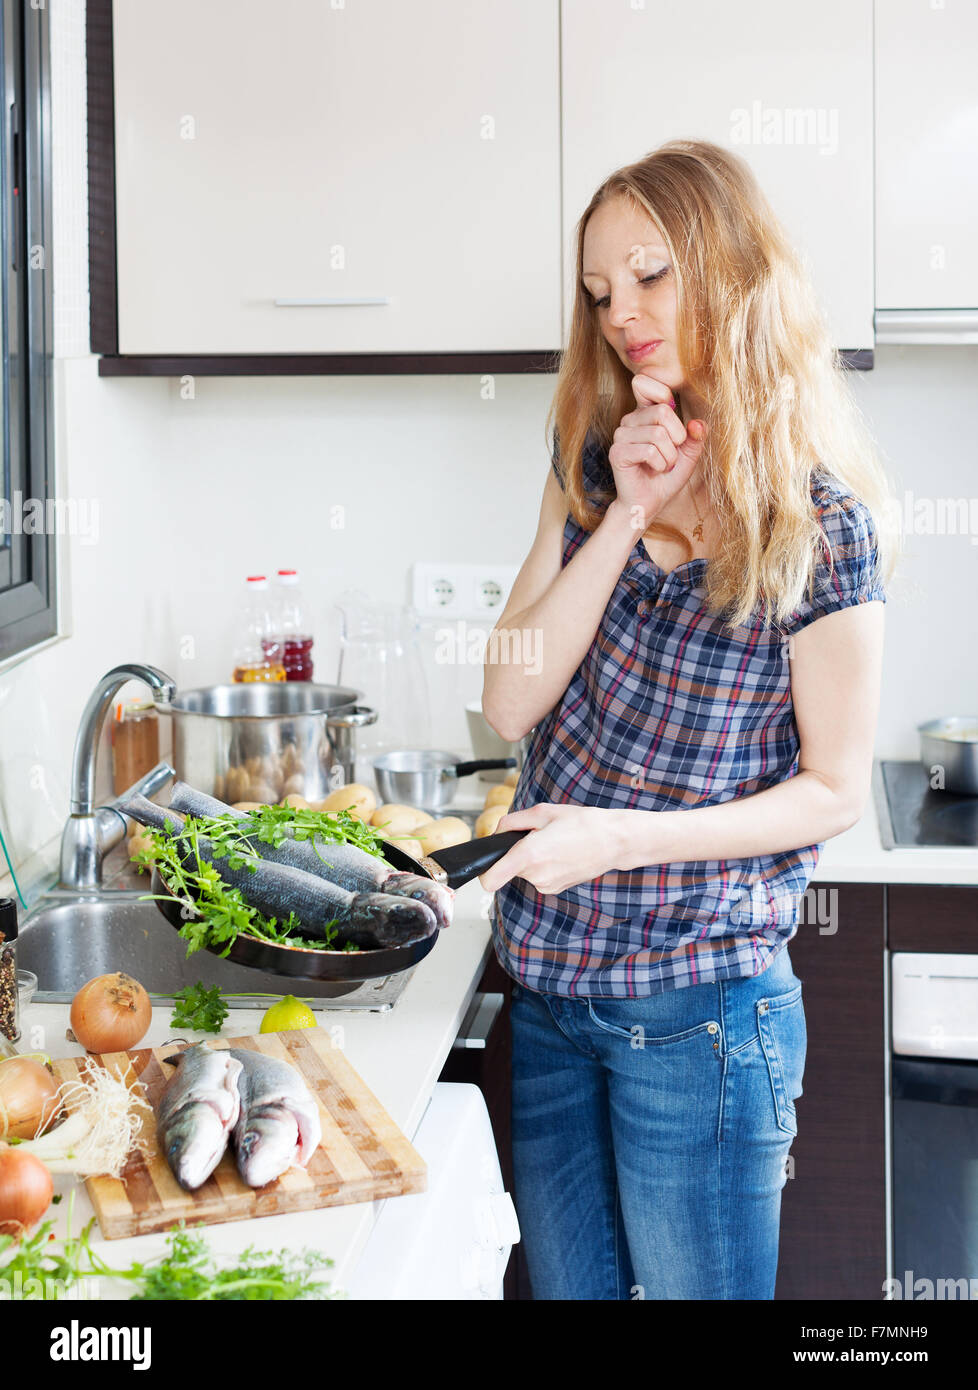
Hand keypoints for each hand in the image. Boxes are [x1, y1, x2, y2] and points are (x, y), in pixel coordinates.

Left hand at [477, 802, 630, 894]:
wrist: (614, 841)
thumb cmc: (583, 824)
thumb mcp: (542, 812)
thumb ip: (512, 821)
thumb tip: (497, 832)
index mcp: (529, 855)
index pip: (490, 879)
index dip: (484, 871)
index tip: (488, 861)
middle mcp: (536, 875)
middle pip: (509, 868)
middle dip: (516, 853)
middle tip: (537, 837)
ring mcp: (547, 885)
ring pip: (525, 872)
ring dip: (532, 859)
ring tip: (554, 843)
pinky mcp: (556, 888)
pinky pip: (539, 876)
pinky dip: (544, 865)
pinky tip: (561, 853)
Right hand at [608, 373, 708, 529]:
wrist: (649, 503)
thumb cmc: (666, 477)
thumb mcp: (688, 454)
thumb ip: (696, 436)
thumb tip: (697, 423)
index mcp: (644, 413)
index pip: (644, 383)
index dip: (663, 395)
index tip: (672, 422)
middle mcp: (630, 420)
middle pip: (662, 412)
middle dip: (677, 439)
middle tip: (672, 455)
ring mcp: (620, 436)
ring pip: (658, 434)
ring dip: (669, 457)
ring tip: (663, 466)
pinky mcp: (617, 452)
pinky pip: (649, 451)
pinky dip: (660, 464)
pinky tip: (654, 470)